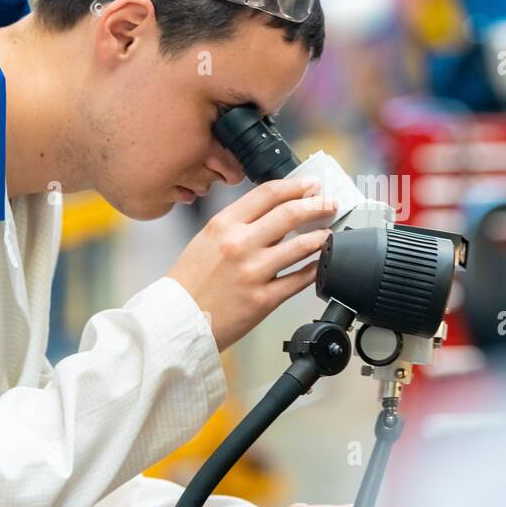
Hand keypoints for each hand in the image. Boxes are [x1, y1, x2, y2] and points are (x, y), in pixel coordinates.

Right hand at [168, 179, 337, 350]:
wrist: (176, 321)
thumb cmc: (189, 282)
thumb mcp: (206, 240)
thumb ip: (239, 226)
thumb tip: (276, 216)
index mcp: (223, 225)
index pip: (268, 194)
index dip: (296, 186)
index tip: (311, 185)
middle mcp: (239, 244)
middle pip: (290, 214)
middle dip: (317, 205)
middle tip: (330, 203)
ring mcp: (253, 272)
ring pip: (301, 245)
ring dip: (322, 236)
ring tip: (328, 233)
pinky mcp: (263, 299)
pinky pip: (299, 280)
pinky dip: (316, 268)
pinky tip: (322, 263)